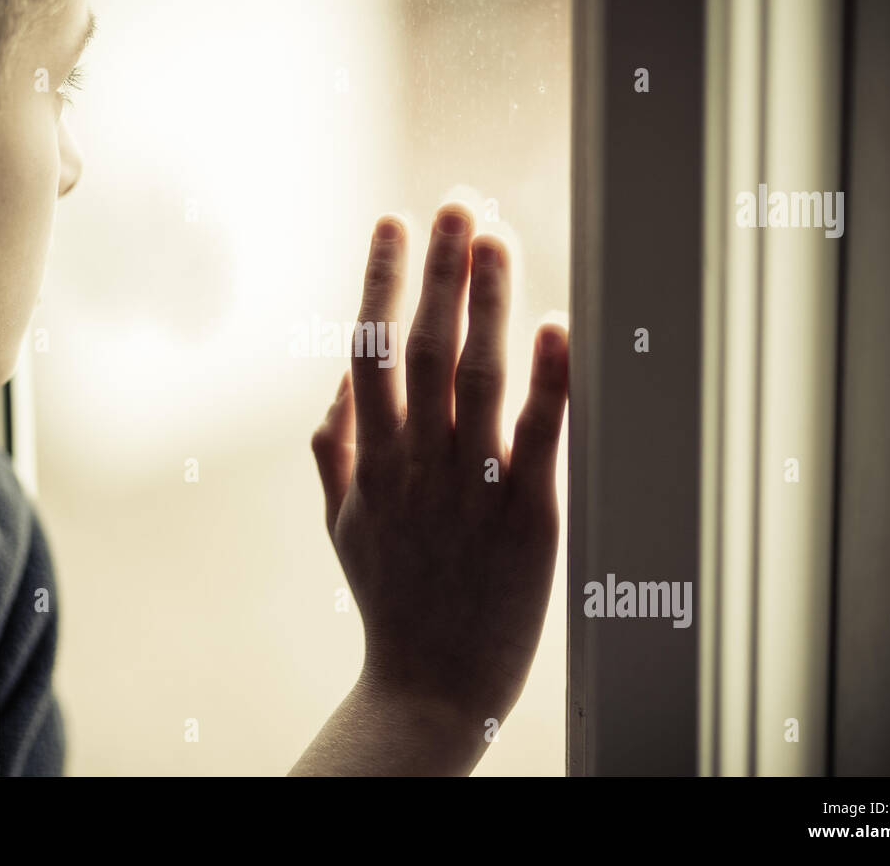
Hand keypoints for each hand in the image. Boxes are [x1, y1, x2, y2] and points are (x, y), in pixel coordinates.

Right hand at [300, 203, 568, 773]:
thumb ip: (333, 449)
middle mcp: (416, 463)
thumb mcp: (342, 525)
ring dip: (486, 300)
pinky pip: (538, 434)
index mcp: (371, 460)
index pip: (368, 349)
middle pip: (420, 345)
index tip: (392, 219)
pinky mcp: (528, 515)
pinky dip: (548, 377)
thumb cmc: (390, 600)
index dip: (379, 278)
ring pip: (476, 374)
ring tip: (498, 235)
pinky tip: (557, 322)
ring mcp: (471, 487)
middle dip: (437, 267)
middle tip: (456, 201)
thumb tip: (338, 382)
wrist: (431, 688)